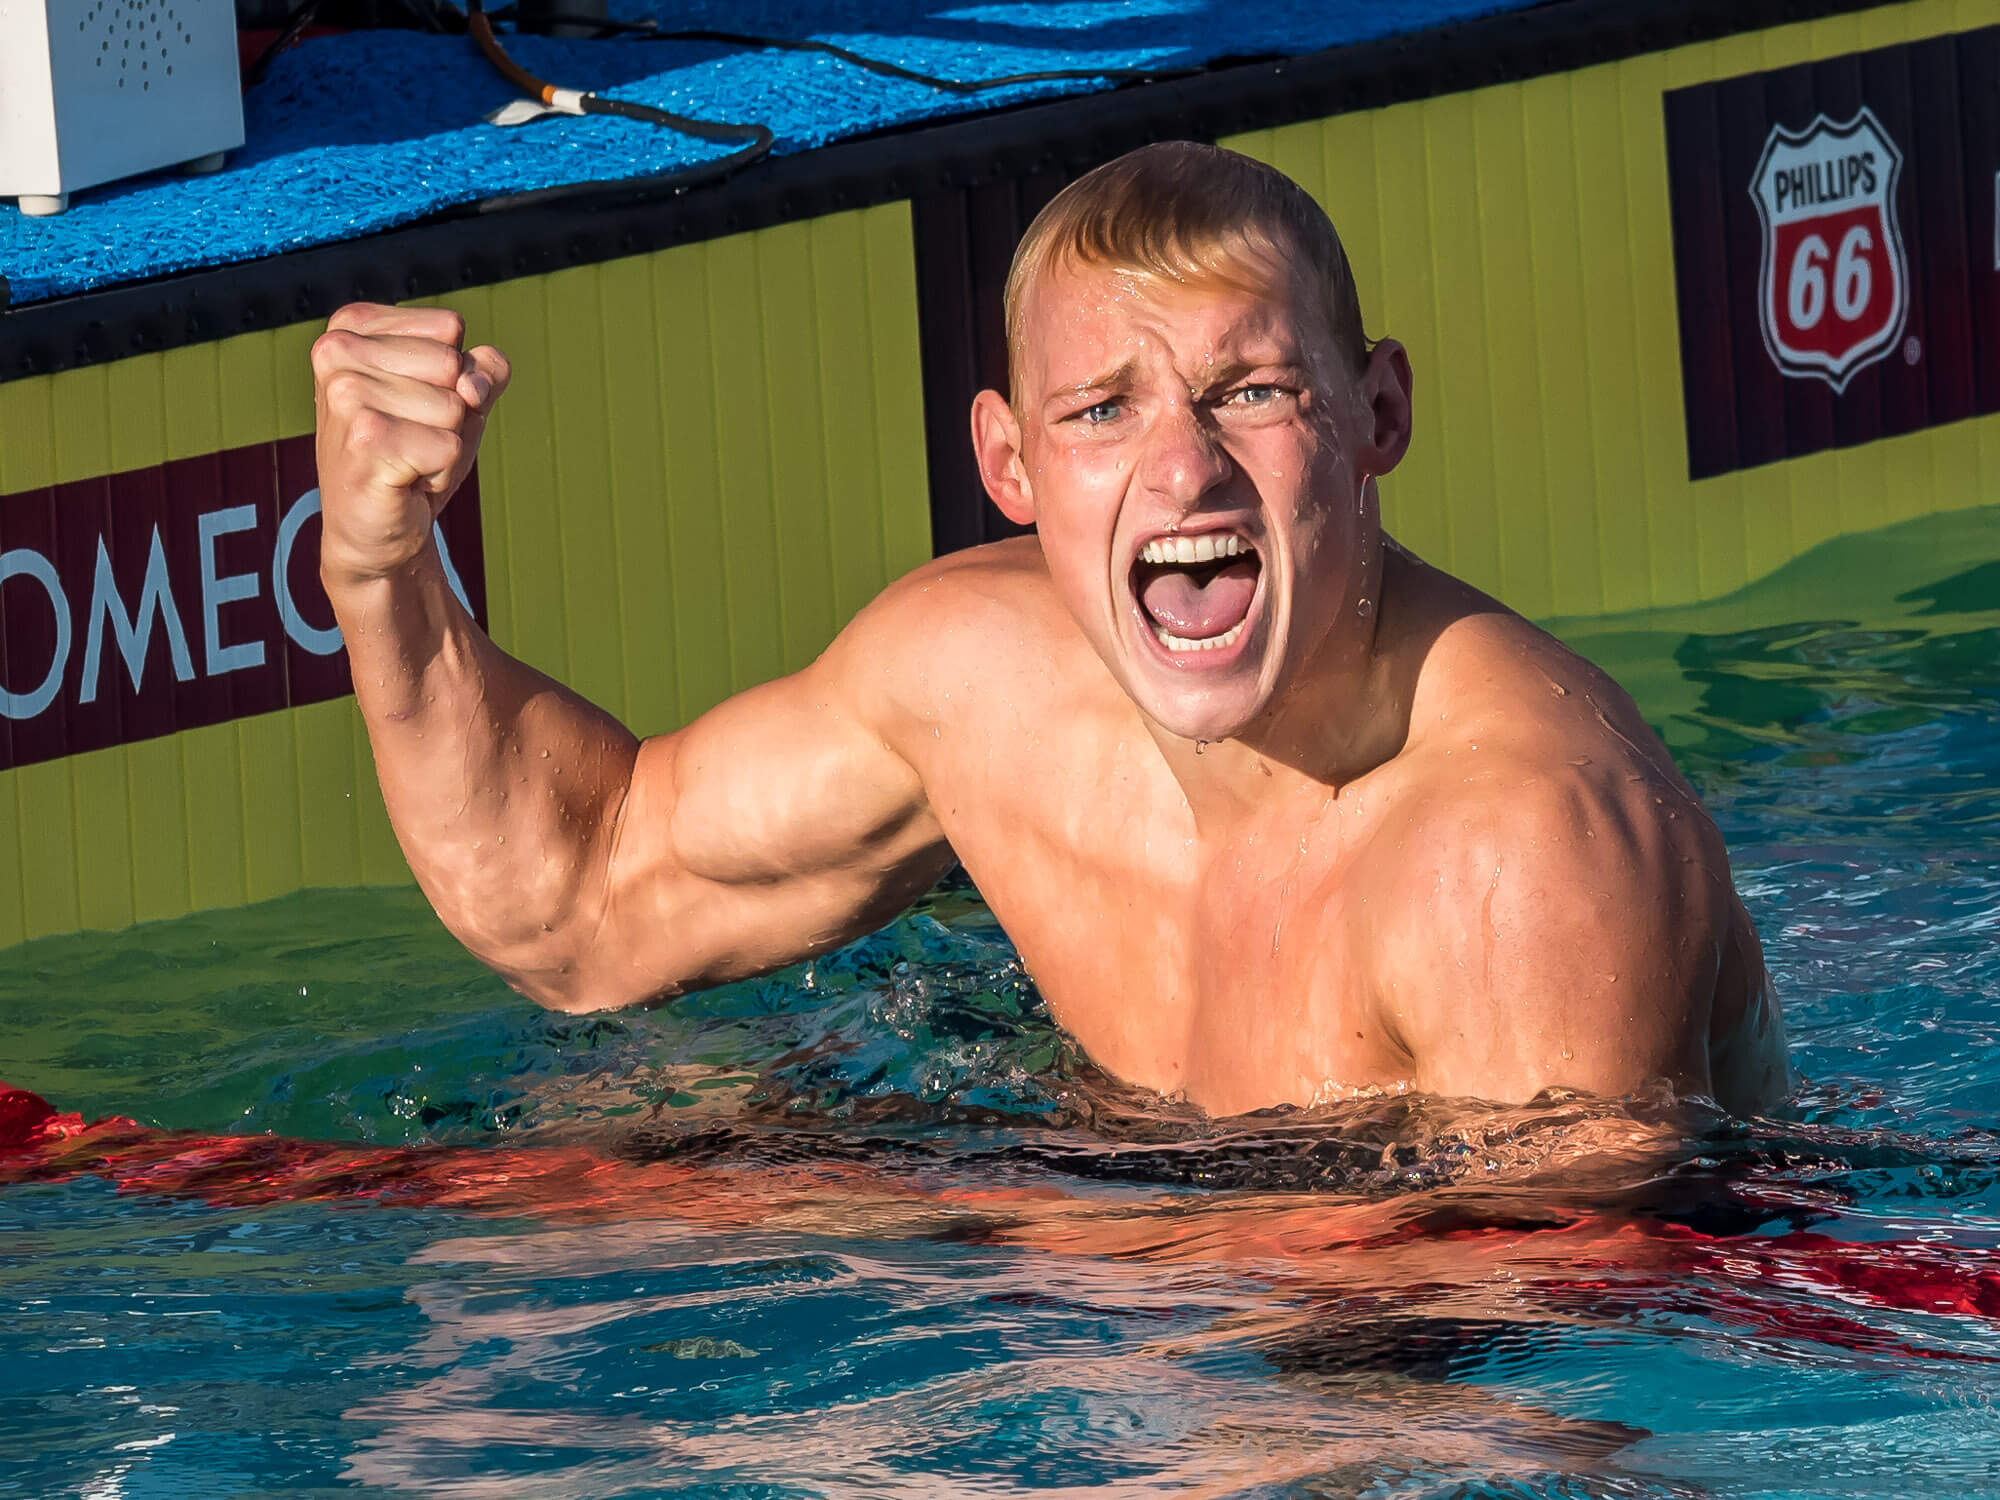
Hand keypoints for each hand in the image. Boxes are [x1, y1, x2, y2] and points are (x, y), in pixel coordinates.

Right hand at [311, 303, 510, 586]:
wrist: (374, 529)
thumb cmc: (413, 455)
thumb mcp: (459, 400)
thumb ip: (484, 371)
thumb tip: (471, 384)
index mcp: (351, 326)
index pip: (449, 329)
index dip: (451, 375)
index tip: (414, 407)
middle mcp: (336, 350)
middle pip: (453, 365)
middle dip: (450, 411)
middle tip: (410, 438)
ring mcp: (346, 393)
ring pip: (454, 406)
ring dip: (444, 444)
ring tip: (406, 458)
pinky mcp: (365, 438)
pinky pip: (450, 445)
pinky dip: (440, 471)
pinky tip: (405, 480)